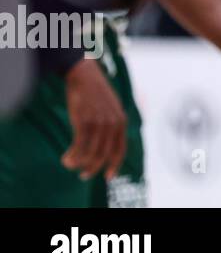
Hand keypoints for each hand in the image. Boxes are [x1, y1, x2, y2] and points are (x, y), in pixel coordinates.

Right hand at [62, 58, 126, 179]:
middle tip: (84, 176)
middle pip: (104, 154)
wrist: (84, 75)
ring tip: (70, 165)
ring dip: (79, 163)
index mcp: (121, 120)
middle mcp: (113, 123)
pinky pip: (79, 145)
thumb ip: (112, 124)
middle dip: (94, 168)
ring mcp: (99, 122)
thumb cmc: (95, 93)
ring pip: (91, 152)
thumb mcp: (111, 107)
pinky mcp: (84, 120)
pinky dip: (72, 155)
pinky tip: (66, 159)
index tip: (108, 177)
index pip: (120, 149)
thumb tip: (107, 142)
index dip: (115, 165)